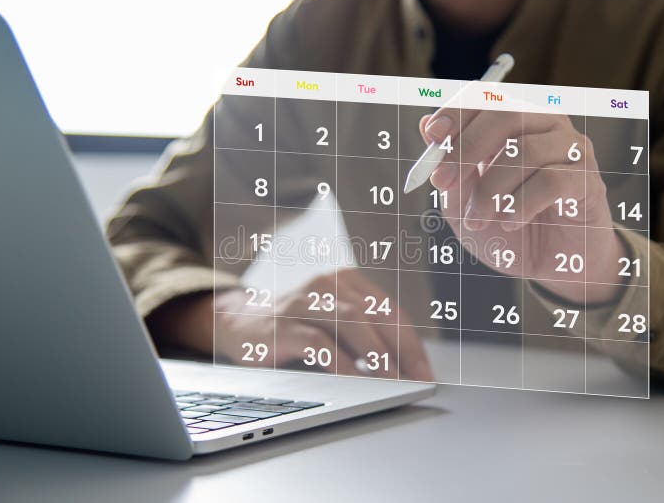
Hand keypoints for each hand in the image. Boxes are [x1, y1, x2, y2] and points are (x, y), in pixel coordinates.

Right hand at [215, 269, 433, 379]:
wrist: (238, 324)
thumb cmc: (295, 328)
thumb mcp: (333, 324)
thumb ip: (363, 335)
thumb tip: (406, 369)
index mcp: (346, 280)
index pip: (390, 310)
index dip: (411, 342)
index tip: (425, 372)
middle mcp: (327, 283)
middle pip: (376, 315)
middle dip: (402, 350)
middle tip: (416, 380)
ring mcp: (304, 301)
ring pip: (352, 323)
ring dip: (378, 356)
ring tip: (393, 382)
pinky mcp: (283, 324)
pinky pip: (320, 343)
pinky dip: (343, 365)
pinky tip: (356, 383)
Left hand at [419, 106, 627, 303]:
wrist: (548, 266)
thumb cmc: (505, 227)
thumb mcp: (464, 201)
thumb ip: (450, 165)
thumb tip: (424, 123)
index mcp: (515, 122)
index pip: (486, 96)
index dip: (456, 112)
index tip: (433, 137)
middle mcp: (547, 126)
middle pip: (505, 115)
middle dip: (465, 149)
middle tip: (442, 184)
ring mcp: (573, 151)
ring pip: (526, 151)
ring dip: (490, 190)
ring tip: (477, 219)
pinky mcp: (589, 181)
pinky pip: (552, 181)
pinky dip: (521, 204)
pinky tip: (511, 222)